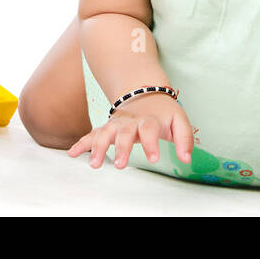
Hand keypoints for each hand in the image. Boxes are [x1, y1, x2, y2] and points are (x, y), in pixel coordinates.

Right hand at [67, 94, 194, 169]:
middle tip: (120, 165)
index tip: (153, 159)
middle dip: (121, 149)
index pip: (149, 130)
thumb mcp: (180, 121)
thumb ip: (185, 139)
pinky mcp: (107, 128)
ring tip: (95, 164)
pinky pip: (93, 134)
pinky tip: (73, 153)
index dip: (151, 144)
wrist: (145, 93)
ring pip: (105, 133)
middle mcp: (130, 121)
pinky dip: (82, 143)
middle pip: (124, 133)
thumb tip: (186, 159)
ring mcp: (116, 123)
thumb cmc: (163, 113)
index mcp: (149, 120)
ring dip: (99, 148)